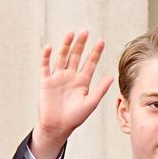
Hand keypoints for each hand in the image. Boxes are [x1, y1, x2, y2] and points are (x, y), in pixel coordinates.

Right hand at [32, 31, 109, 158]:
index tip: (101, 42)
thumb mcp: (91, 103)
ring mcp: (58, 78)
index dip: (95, 52)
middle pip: (76, 56)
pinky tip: (49, 47)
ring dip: (65, 46)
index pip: (90, 63)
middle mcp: (70, 76)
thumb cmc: (75, 118)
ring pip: (62, 57)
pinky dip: (46, 57)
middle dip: (81, 44)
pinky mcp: (46, 82)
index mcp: (82, 81)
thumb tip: (112, 77)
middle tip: (85, 32)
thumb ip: (100, 89)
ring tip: (70, 34)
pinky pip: (45, 66)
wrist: (57, 127)